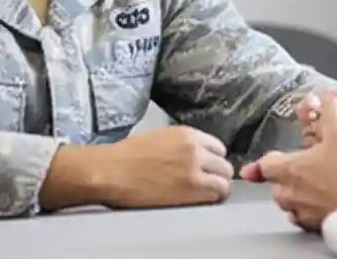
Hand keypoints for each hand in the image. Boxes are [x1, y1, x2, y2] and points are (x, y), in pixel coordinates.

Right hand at [92, 126, 233, 207]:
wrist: (112, 170)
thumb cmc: (126, 156)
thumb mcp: (159, 137)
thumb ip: (181, 144)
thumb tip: (192, 154)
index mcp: (187, 134)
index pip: (218, 148)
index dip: (213, 161)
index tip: (209, 169)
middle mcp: (195, 148)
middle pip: (224, 165)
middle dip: (218, 176)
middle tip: (208, 185)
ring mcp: (195, 168)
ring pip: (224, 180)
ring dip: (217, 189)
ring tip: (205, 196)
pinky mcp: (190, 188)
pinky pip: (216, 194)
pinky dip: (212, 199)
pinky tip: (201, 201)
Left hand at [241, 93, 336, 230]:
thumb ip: (328, 110)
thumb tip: (324, 95)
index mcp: (289, 170)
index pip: (265, 165)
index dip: (271, 158)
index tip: (279, 155)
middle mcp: (289, 194)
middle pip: (276, 185)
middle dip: (286, 176)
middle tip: (305, 166)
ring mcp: (302, 214)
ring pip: (289, 203)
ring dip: (296, 194)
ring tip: (315, 184)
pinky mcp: (317, 227)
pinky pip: (303, 218)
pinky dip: (309, 209)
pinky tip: (323, 202)